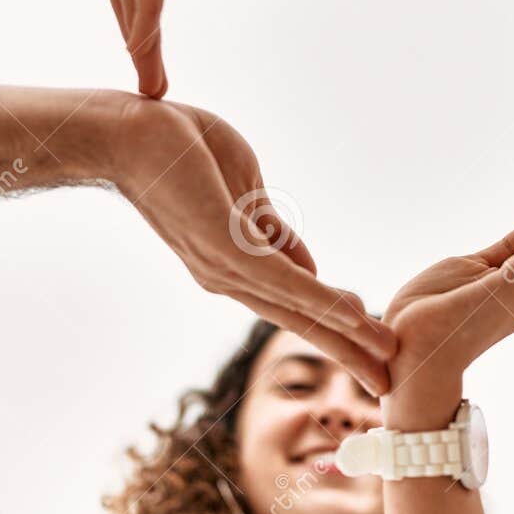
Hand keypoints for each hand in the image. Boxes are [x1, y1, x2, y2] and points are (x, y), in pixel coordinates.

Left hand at [113, 97, 394, 393]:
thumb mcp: (245, 189)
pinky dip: (319, 300)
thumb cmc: (179, 150)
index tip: (376, 352)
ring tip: (385, 353)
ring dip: (345, 333)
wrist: (124, 130)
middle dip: (347, 352)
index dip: (337, 329)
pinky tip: (352, 313)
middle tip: (389, 383)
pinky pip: (282, 279)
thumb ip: (276, 232)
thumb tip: (311, 267)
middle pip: (299, 321)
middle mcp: (227, 277)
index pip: (295, 303)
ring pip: (297, 308)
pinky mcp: (223, 246)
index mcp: (233, 264)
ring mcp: (224, 265)